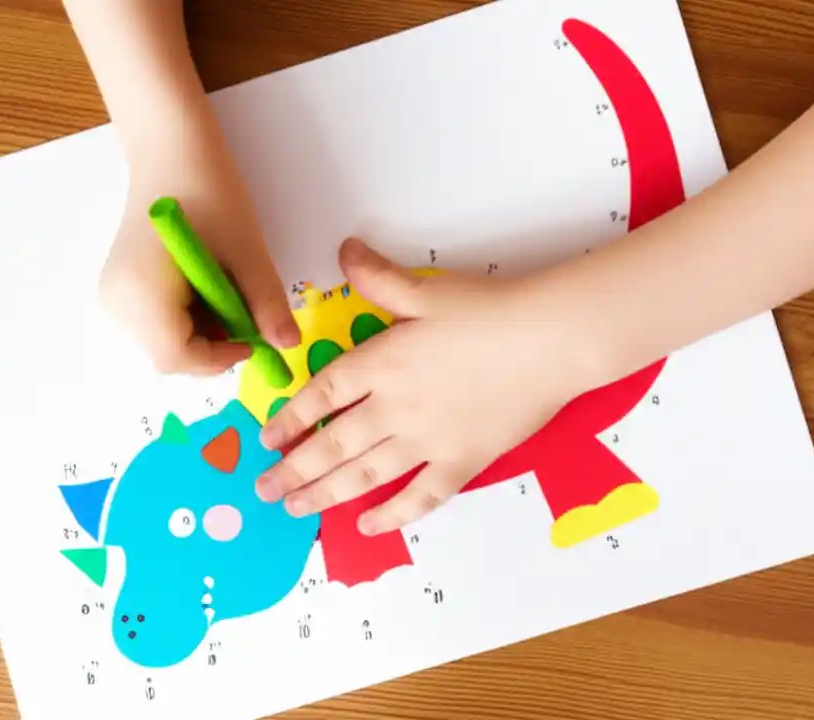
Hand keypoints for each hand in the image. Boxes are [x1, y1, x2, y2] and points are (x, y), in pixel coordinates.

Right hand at [98, 173, 299, 374]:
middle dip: (214, 344)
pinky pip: (158, 322)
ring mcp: (115, 297)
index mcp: (140, 297)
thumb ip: (264, 302)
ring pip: (166, 340)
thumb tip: (289, 345)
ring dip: (205, 330)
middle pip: (170, 355)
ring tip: (227, 288)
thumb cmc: (207, 190)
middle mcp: (117, 305)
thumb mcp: (245, 250)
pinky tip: (207, 283)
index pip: (177, 357)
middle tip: (244, 310)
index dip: (220, 357)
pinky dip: (189, 316)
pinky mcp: (122, 289)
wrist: (172, 148)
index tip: (253, 338)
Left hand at [253, 238, 602, 534]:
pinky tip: (368, 525)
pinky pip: (419, 497)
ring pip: (364, 475)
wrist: (550, 341)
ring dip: (324, 494)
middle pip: (331, 445)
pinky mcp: (462, 462)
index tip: (266, 438)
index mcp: (381, 363)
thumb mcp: (426, 289)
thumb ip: (378, 278)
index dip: (289, 419)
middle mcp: (395, 408)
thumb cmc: (490, 310)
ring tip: (295, 509)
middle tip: (263, 490)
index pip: (322, 396)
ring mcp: (427, 440)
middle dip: (292, 470)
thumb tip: (344, 251)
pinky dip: (392, 514)